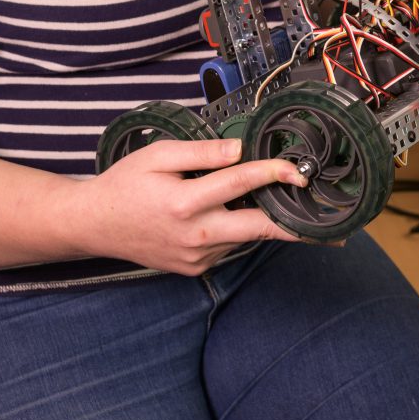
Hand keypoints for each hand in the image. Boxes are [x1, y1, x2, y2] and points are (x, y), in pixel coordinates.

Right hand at [67, 137, 303, 275]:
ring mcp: (196, 257)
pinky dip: (232, 230)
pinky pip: (227, 246)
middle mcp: (194, 236)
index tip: (297, 170)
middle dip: (293, 223)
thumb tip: (240, 150)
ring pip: (243, 236)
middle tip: (323, 218)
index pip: (239, 183)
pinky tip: (216, 215)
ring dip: (256, 219)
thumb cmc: (126, 184)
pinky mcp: (196, 269)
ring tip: (260, 199)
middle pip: (259, 228)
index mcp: (184, 203)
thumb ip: (201, 153)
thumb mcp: (158, 156)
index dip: (272, 173)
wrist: (95, 225)